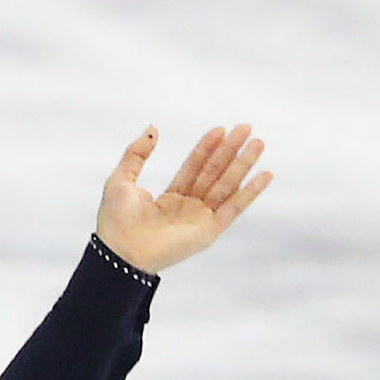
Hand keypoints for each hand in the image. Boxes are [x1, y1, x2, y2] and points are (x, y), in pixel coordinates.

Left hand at [96, 124, 271, 273]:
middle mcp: (189, 206)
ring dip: (243, 165)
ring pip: (226, 185)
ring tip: (258, 143)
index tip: (220, 129)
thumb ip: (137, 153)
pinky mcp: (209, 231)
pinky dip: (250, 192)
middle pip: (214, 172)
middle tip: (246, 128)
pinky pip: (234, 208)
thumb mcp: (121, 178)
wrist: (120, 251)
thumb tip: (153, 128)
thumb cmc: (115, 219)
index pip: (194, 166)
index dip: (207, 148)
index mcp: (170, 197)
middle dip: (230, 150)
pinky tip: (264, 175)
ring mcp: (201, 218)